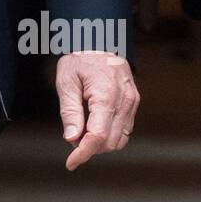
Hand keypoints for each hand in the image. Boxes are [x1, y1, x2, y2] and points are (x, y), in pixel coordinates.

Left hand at [56, 50, 139, 170]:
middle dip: (90, 148)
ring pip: (119, 139)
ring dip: (100, 143)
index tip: (70, 163)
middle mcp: (124, 101)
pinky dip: (109, 134)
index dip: (83, 153)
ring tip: (82, 131)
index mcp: (106, 96)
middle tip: (72, 139)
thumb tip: (71, 138)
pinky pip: (125, 129)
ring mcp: (132, 102)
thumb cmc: (79, 58)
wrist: (99, 39)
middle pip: (109, 141)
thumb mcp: (66, 81)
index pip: (97, 136)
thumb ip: (69, 110)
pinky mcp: (134, 102)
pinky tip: (94, 125)